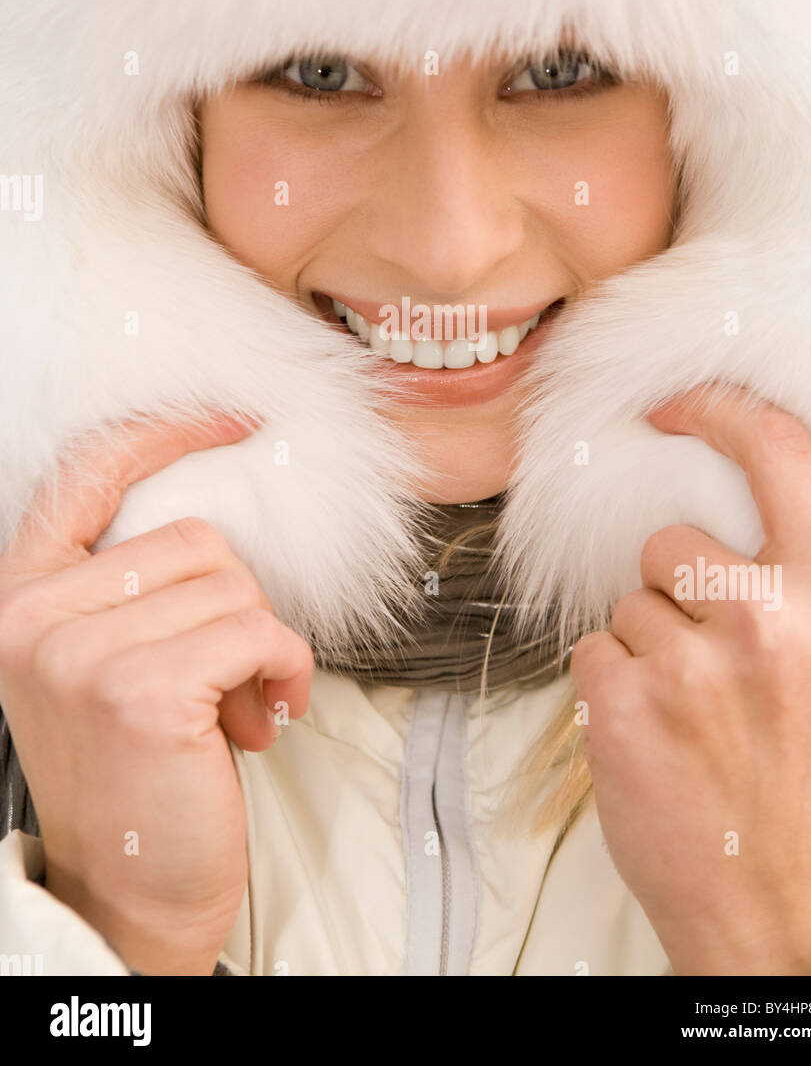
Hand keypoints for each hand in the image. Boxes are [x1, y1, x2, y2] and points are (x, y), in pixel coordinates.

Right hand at [0, 414, 313, 974]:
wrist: (129, 893)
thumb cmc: (137, 773)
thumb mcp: (107, 663)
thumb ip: (133, 589)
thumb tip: (219, 527)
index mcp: (21, 599)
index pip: (84, 473)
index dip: (162, 432)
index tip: (231, 417)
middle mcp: (31, 618)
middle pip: (191, 537)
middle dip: (236, 604)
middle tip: (230, 677)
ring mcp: (79, 653)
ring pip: (232, 583)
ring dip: (260, 645)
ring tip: (238, 707)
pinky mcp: (140, 690)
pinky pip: (257, 630)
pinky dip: (284, 668)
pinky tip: (266, 716)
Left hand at [570, 382, 810, 974]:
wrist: (799, 920)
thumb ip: (801, 600)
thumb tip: (744, 545)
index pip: (779, 454)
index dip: (722, 409)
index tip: (680, 403)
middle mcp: (764, 617)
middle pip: (670, 546)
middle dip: (673, 594)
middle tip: (710, 671)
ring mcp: (689, 661)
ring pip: (626, 608)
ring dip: (645, 653)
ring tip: (694, 724)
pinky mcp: (626, 707)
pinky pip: (592, 658)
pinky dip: (612, 695)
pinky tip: (657, 745)